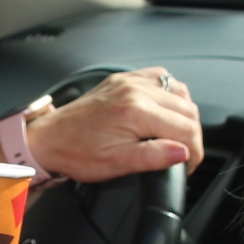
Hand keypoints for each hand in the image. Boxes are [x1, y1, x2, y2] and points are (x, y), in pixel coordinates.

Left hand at [23, 68, 203, 179]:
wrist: (49, 138)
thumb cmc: (76, 152)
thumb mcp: (117, 163)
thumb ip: (154, 156)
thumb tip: (183, 152)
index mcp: (136, 111)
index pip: (186, 129)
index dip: (194, 152)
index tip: (188, 165)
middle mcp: (136, 90)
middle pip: (187, 109)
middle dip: (192, 135)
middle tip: (183, 155)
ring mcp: (130, 81)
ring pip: (179, 92)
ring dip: (184, 114)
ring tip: (177, 136)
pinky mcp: (124, 79)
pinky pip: (161, 78)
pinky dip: (171, 94)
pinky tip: (166, 110)